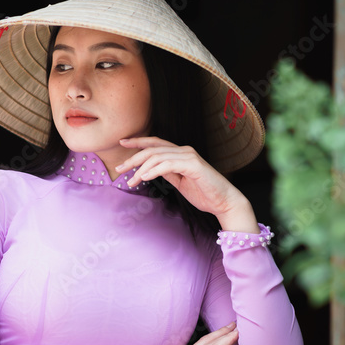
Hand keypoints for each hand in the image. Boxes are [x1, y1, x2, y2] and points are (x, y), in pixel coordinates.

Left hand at [115, 137, 257, 231]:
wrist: (224, 202)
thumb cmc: (205, 193)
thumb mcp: (180, 182)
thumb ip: (167, 173)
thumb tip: (150, 170)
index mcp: (181, 154)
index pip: (156, 143)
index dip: (138, 141)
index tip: (122, 143)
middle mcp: (185, 151)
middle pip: (152, 149)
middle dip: (133, 158)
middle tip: (120, 168)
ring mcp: (189, 156)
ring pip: (157, 156)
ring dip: (140, 169)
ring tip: (131, 181)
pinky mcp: (193, 165)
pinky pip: (168, 165)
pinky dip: (153, 170)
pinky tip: (144, 178)